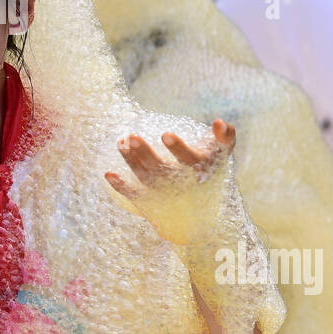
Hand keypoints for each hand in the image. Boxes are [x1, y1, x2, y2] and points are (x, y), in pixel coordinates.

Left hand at [104, 118, 235, 198]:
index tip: (165, 134)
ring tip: (119, 143)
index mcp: (199, 170)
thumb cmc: (211, 172)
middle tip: (131, 136)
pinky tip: (107, 174)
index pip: (189, 159)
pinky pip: (134, 195)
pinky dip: (121, 187)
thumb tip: (219, 122)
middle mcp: (180, 184)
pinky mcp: (150, 201)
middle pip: (161, 169)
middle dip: (145, 153)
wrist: (201, 211)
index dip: (178, 148)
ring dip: (130, 162)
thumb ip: (225, 137)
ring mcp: (164, 193)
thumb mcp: (222, 155)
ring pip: (144, 178)